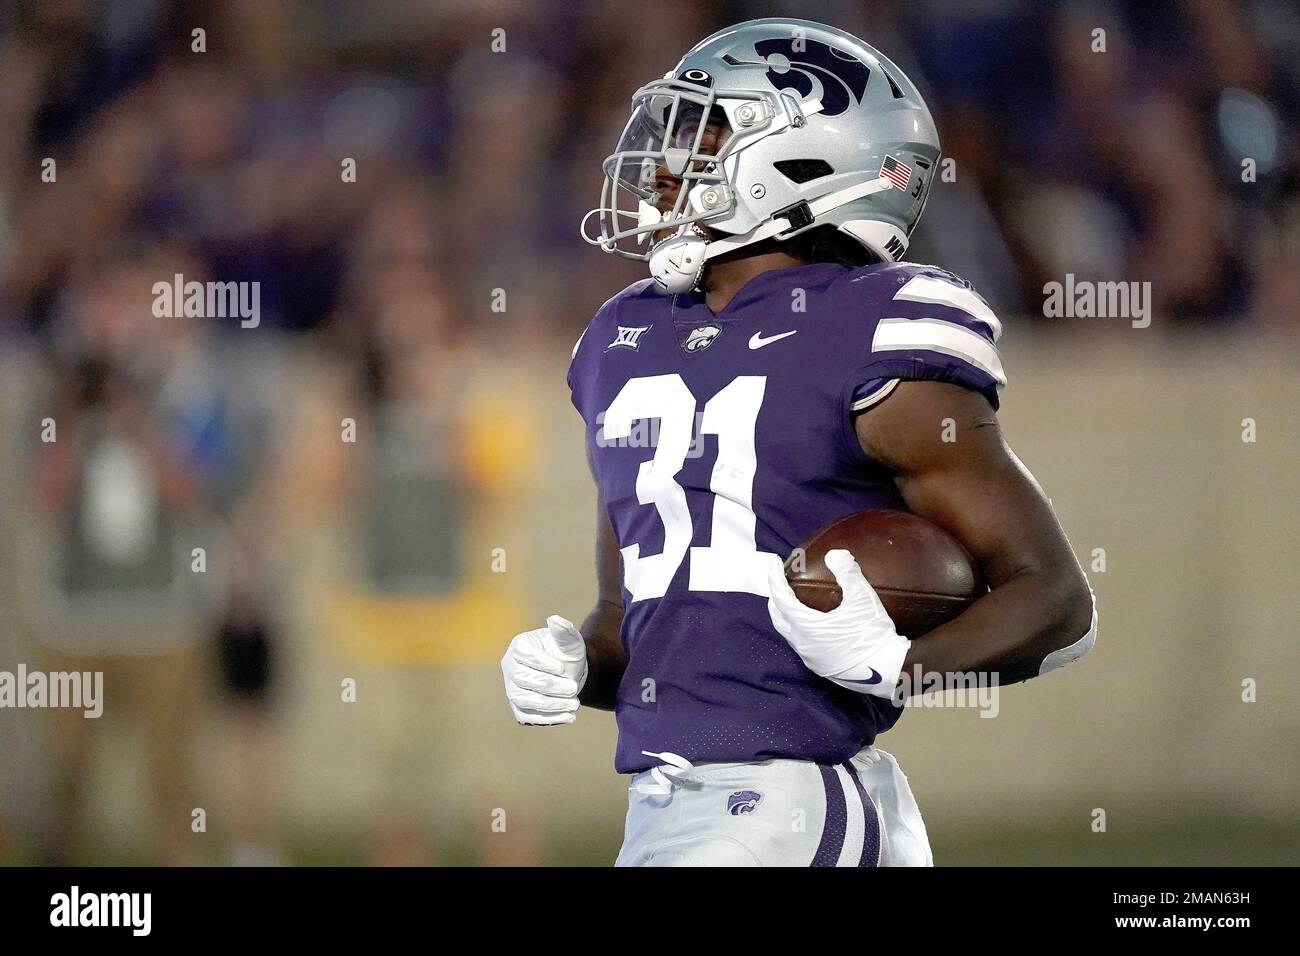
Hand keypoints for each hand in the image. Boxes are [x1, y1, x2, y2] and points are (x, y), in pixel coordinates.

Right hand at [501, 615, 587, 724]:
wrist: (569, 674)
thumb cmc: (567, 654)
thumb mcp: (570, 641)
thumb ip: (564, 631)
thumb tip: (555, 620)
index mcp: (519, 647)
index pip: (524, 655)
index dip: (542, 663)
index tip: (562, 668)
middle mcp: (510, 668)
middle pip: (523, 679)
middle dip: (551, 686)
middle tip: (574, 688)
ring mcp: (512, 689)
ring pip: (524, 700)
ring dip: (550, 704)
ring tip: (574, 704)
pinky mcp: (519, 708)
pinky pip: (528, 716)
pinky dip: (548, 719)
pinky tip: (569, 717)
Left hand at [767, 550, 909, 698]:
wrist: (890, 671)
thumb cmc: (873, 634)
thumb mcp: (863, 598)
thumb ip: (847, 573)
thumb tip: (836, 554)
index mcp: (806, 627)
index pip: (780, 598)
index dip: (775, 578)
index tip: (774, 562)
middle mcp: (802, 645)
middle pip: (778, 618)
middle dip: (776, 598)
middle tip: (781, 582)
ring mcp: (811, 659)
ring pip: (789, 634)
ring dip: (787, 616)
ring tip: (794, 601)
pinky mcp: (822, 668)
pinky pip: (802, 645)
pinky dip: (800, 630)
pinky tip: (814, 624)